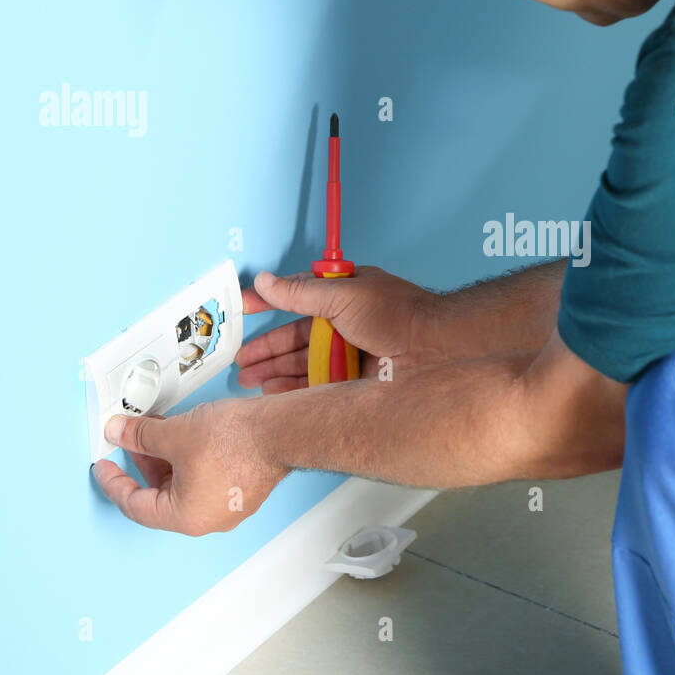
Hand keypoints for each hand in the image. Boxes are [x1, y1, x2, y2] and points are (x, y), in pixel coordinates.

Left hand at [91, 399, 286, 534]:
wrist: (281, 431)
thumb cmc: (237, 441)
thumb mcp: (174, 433)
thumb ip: (139, 436)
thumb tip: (120, 433)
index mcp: (185, 517)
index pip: (134, 505)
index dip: (113, 482)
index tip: (104, 467)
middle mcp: (207, 519)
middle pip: (161, 497)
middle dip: (144, 465)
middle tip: (132, 442)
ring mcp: (229, 507)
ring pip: (185, 487)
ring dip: (168, 461)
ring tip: (160, 433)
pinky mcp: (244, 492)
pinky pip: (206, 481)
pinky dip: (191, 462)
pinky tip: (188, 437)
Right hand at [236, 266, 440, 392]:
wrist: (433, 348)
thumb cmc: (397, 314)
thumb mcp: (343, 294)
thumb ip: (300, 292)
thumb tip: (265, 280)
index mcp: (343, 296)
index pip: (297, 297)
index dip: (269, 302)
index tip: (243, 306)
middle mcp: (344, 325)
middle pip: (296, 338)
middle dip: (267, 350)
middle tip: (241, 360)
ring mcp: (349, 354)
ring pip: (303, 364)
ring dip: (276, 372)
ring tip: (249, 381)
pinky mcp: (354, 381)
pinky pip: (318, 385)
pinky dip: (295, 390)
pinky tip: (275, 394)